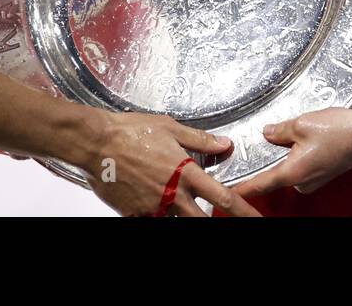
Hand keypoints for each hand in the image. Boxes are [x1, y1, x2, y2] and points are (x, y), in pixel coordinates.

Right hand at [85, 111, 260, 216]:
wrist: (96, 143)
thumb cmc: (131, 131)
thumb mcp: (171, 128)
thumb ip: (200, 140)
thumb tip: (224, 144)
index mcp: (186, 172)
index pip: (223, 197)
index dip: (243, 210)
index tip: (255, 218)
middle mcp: (172, 194)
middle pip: (202, 220)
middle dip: (213, 223)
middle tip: (221, 220)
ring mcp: (153, 206)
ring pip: (175, 221)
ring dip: (181, 214)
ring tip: (176, 200)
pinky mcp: (134, 213)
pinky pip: (150, 218)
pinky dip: (154, 212)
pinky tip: (149, 198)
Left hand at [235, 107, 351, 197]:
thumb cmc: (338, 130)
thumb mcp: (302, 124)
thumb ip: (279, 131)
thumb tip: (267, 134)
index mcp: (293, 173)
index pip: (260, 183)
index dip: (242, 187)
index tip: (228, 189)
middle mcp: (302, 182)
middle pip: (272, 175)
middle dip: (264, 161)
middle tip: (253, 145)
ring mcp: (312, 180)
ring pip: (287, 169)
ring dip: (281, 156)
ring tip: (283, 136)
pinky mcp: (320, 174)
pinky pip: (299, 168)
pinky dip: (293, 157)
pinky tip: (297, 141)